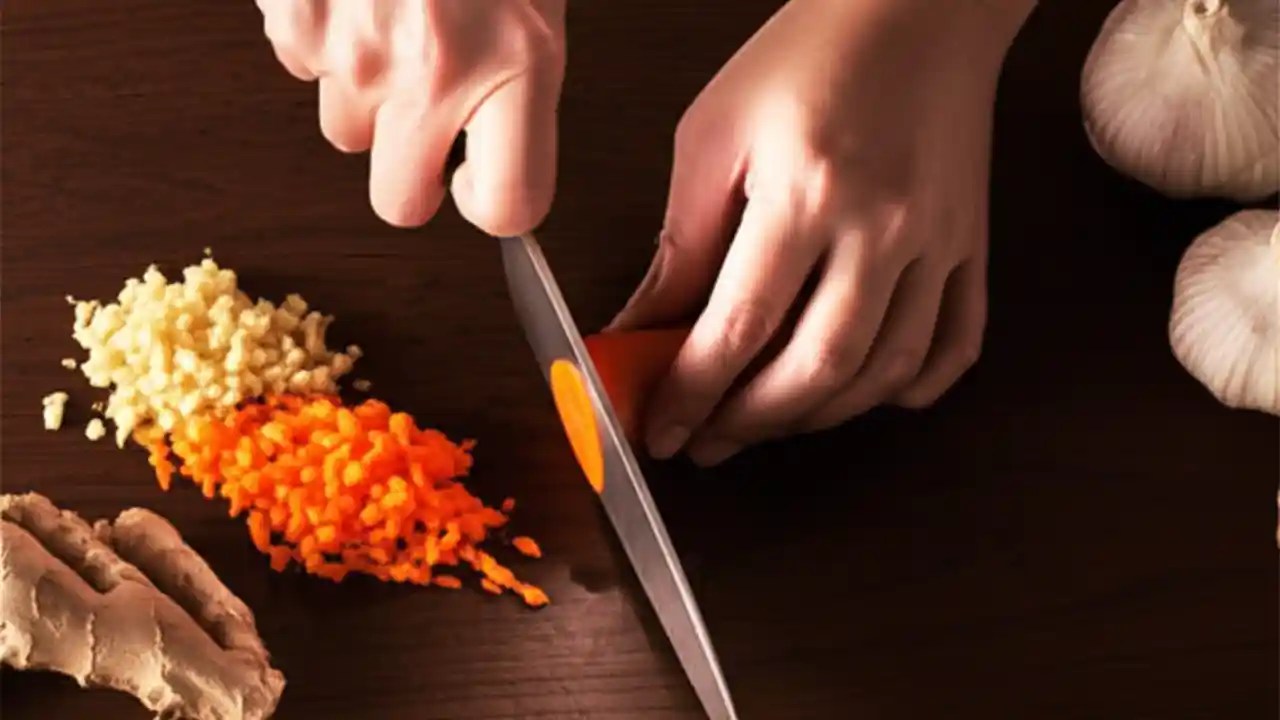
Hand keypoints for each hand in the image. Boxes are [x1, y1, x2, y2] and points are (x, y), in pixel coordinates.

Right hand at [255, 0, 565, 234]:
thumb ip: (514, 78)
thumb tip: (493, 145)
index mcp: (517, 60)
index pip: (509, 205)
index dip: (491, 205)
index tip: (479, 184)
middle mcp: (434, 68)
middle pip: (400, 203)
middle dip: (411, 175)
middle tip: (426, 121)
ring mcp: (356, 50)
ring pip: (346, 131)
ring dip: (366, 95)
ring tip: (391, 18)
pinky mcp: (295, 19)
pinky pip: (302, 65)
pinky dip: (323, 37)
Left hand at [610, 0, 1035, 465]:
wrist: (917, 8)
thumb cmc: (809, 56)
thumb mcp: (713, 135)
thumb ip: (681, 243)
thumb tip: (642, 325)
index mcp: (806, 192)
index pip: (739, 328)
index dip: (691, 394)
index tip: (660, 430)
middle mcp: (882, 227)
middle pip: (817, 369)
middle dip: (750, 422)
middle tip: (706, 439)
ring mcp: (939, 243)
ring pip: (885, 372)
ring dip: (817, 417)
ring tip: (764, 422)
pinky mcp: (972, 245)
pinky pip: (956, 346)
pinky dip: (908, 387)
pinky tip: (861, 394)